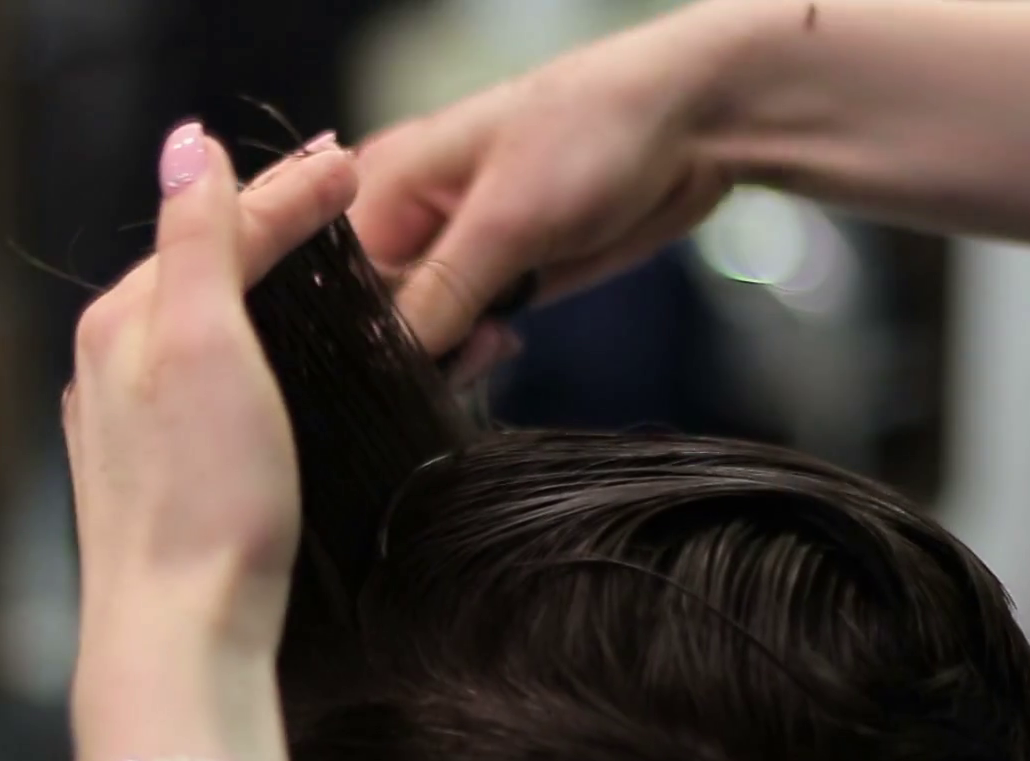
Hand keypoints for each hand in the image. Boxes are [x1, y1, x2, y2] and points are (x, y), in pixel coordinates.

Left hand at [64, 125, 356, 760]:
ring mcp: (126, 425)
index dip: (286, 190)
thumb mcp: (204, 345)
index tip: (349, 164)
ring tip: (312, 256)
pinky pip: (199, 375)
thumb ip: (198, 239)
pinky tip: (268, 359)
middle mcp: (110, 367)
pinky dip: (245, 343)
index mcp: (122, 323)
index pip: (213, 224)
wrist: (180, 639)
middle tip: (338, 188)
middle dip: (268, 222)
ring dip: (257, 280)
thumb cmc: (204, 502)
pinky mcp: (153, 474)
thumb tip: (186, 146)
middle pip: (201, 265)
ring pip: (198, 321)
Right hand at [350, 2, 738, 363]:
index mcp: (383, 184)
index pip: (336, 281)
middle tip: (456, 356)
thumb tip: (387, 360)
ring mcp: (455, 253)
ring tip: (492, 343)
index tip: (388, 369)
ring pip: (420, 333)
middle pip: (373, 313)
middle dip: (407, 348)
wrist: (693, 122)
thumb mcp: (506, 217)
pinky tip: (503, 345)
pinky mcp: (501, 278)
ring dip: (448, 354)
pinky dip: (478, 350)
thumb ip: (441, 292)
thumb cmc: (591, 133)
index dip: (354, 331)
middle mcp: (408, 219)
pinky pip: (465, 334)